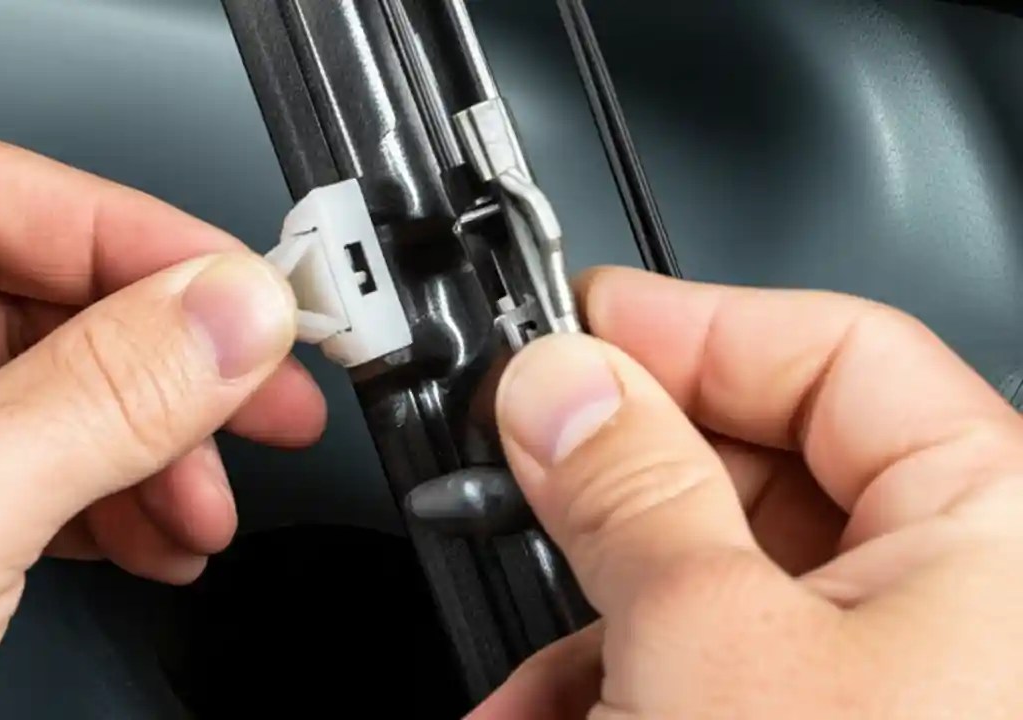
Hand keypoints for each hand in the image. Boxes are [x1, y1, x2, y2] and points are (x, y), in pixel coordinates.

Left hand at [0, 138, 324, 718]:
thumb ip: (106, 389)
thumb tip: (233, 309)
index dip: (142, 244)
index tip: (248, 297)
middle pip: (39, 303)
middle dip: (165, 375)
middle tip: (265, 401)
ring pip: (51, 396)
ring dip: (151, 456)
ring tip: (201, 512)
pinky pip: (32, 474)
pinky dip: (111, 507)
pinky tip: (157, 541)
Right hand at [474, 267, 1022, 718]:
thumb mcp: (710, 642)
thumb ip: (629, 490)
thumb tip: (562, 385)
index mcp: (998, 531)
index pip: (838, 351)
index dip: (688, 326)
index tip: (572, 329)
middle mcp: (959, 597)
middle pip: (756, 465)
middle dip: (610, 488)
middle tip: (523, 469)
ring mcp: (890, 674)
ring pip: (712, 577)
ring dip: (589, 611)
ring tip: (518, 652)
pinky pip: (710, 662)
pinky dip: (616, 677)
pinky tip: (543, 710)